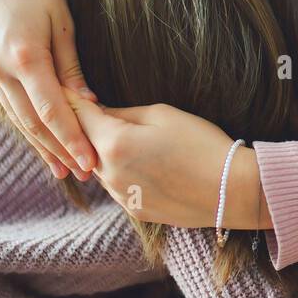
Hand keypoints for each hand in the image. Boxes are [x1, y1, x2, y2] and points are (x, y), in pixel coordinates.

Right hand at [0, 0, 96, 180]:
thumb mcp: (63, 22)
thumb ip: (71, 66)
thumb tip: (88, 103)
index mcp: (25, 57)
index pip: (53, 111)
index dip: (73, 140)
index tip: (91, 163)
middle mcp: (1, 69)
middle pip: (34, 122)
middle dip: (59, 151)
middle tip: (83, 175)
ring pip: (18, 117)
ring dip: (41, 145)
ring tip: (62, 169)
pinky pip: (9, 103)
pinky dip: (26, 125)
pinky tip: (39, 140)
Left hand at [62, 90, 269, 230]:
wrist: (231, 190)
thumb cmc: (202, 144)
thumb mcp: (163, 114)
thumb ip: (123, 113)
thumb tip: (100, 112)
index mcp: (114, 143)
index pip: (78, 116)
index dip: (71, 99)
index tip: (66, 88)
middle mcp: (109, 174)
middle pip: (83, 145)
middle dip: (86, 127)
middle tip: (92, 108)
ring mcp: (120, 196)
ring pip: (98, 167)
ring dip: (103, 151)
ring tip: (123, 136)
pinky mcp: (134, 210)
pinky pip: (116, 185)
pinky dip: (120, 171)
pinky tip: (143, 162)